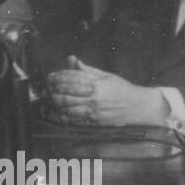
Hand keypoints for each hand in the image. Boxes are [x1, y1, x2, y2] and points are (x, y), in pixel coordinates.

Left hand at [46, 57, 167, 127]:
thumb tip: (74, 61)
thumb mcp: (107, 76)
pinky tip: (55, 114)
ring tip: (46, 101)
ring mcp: (93, 113)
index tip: (50, 78)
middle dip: (51, 92)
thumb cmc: (123, 90)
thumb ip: (88, 71)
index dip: (57, 78)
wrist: (139, 107)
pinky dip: (62, 118)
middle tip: (44, 90)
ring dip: (54, 105)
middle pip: (65, 96)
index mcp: (96, 85)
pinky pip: (74, 121)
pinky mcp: (94, 123)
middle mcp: (92, 99)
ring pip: (66, 109)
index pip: (70, 81)